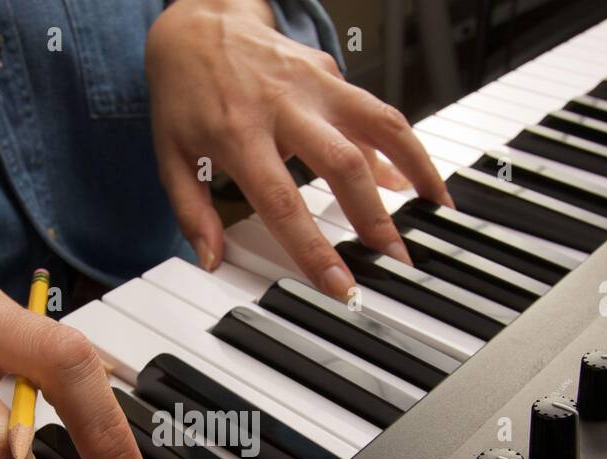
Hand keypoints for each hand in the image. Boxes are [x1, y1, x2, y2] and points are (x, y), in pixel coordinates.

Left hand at [146, 0, 452, 298]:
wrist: (196, 25)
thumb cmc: (184, 93)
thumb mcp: (171, 155)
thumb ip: (192, 211)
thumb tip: (211, 259)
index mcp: (239, 134)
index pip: (282, 203)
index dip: (314, 249)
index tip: (340, 283)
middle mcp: (283, 105)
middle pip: (343, 166)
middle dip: (375, 219)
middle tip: (396, 261)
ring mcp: (313, 84)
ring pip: (378, 124)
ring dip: (414, 168)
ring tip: (436, 210)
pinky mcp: (332, 72)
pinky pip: (373, 111)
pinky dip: (400, 145)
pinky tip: (412, 178)